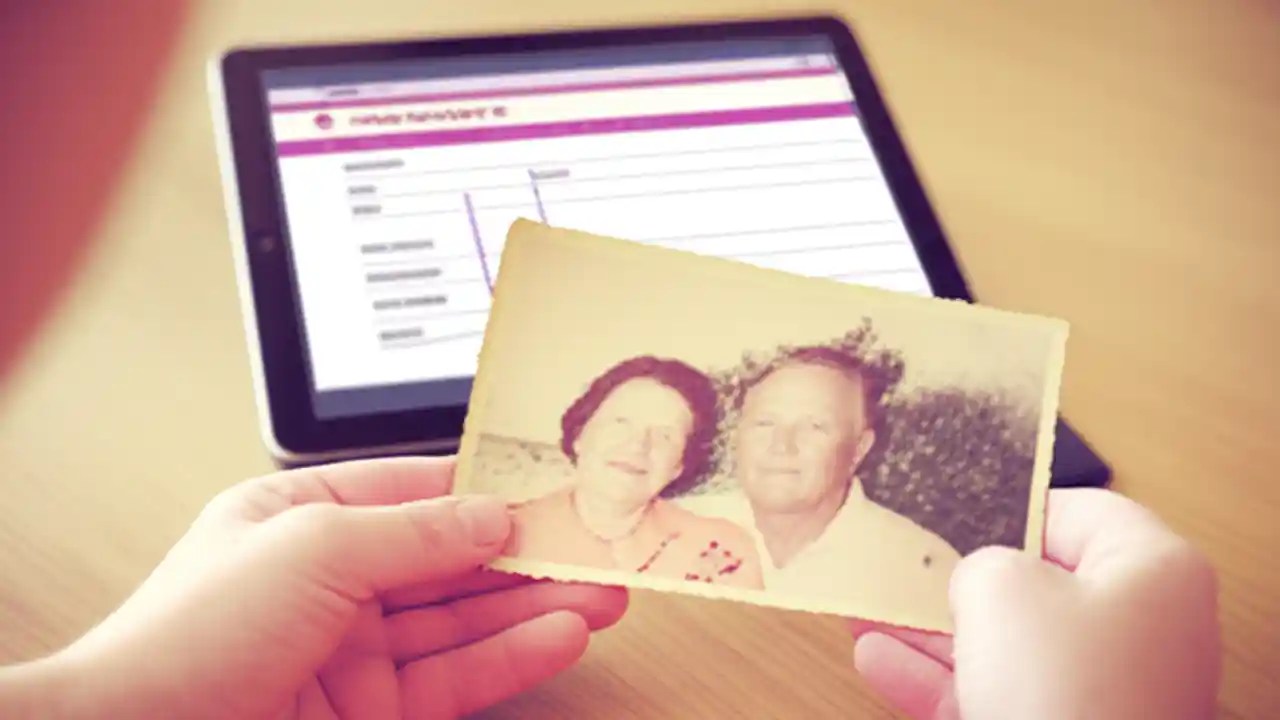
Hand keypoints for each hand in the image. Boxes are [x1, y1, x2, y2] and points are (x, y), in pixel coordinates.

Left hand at [26, 457, 626, 718]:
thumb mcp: (312, 550)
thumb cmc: (187, 635)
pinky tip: (560, 634)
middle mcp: (333, 581)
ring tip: (603, 589)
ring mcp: (355, 650)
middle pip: (452, 558)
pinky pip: (457, 676)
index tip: (551, 484)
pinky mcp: (375, 712)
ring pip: (465, 620)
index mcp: (303, 518)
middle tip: (595, 541)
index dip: (486, 487)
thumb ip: (415, 532)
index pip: (416, 490)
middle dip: (526, 551)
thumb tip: (491, 515)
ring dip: (536, 604)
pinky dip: (512, 656)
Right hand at [849, 488, 1219, 719]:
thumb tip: (974, 581)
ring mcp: (1108, 690)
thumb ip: (979, 563)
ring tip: (869, 606)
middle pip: (1036, 584)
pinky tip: (876, 658)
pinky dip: (938, 678)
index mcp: (1152, 571)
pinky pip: (997, 694)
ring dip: (933, 629)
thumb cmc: (1063, 688)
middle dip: (958, 577)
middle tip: (905, 560)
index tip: (948, 510)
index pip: (1075, 512)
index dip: (1004, 506)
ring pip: (1007, 645)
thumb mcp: (1001, 588)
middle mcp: (1142, 629)